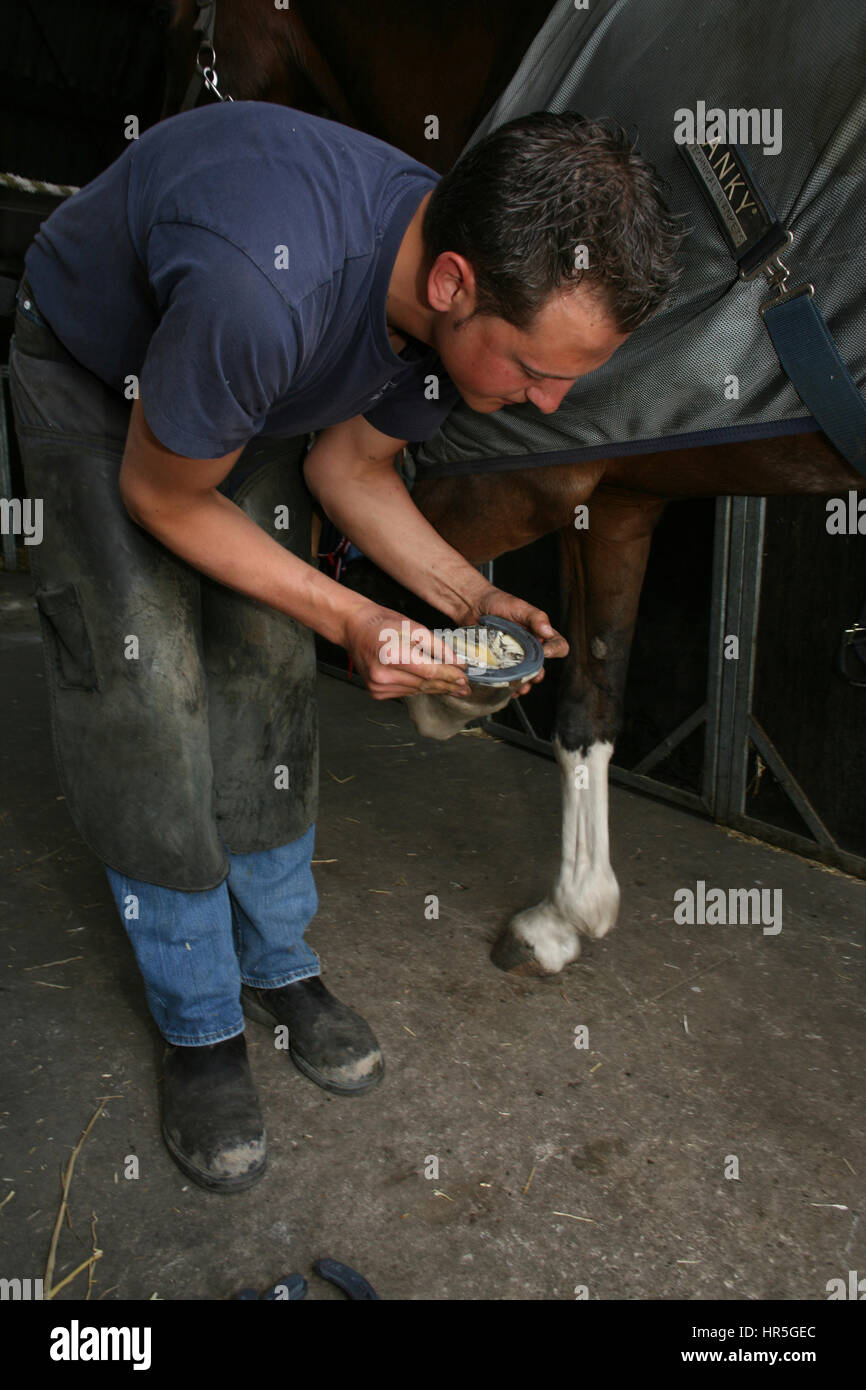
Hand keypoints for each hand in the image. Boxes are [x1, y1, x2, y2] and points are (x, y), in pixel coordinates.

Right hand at [342, 604, 472, 700]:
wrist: (354, 629)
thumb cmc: (382, 624)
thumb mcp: (413, 626)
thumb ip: (437, 646)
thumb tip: (457, 663)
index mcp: (390, 655)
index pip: (429, 671)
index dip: (450, 675)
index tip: (465, 677)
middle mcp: (382, 675)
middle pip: (424, 684)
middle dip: (448, 685)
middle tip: (465, 688)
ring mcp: (378, 686)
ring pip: (417, 691)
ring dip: (437, 689)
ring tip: (455, 689)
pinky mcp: (376, 692)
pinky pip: (406, 693)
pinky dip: (421, 689)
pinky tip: (433, 686)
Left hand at [461, 585, 568, 698]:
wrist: (472, 606)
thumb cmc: (498, 603)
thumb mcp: (519, 607)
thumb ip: (535, 617)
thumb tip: (547, 631)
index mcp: (538, 634)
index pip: (558, 645)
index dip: (555, 651)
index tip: (545, 652)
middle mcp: (528, 648)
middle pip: (540, 667)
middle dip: (537, 674)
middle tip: (532, 676)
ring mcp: (513, 658)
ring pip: (524, 677)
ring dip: (523, 684)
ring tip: (518, 687)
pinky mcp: (498, 664)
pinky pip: (505, 679)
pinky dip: (507, 687)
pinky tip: (505, 689)